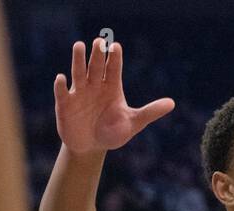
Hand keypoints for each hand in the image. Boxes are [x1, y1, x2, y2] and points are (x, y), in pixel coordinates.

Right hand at [53, 39, 173, 154]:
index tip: (116, 46)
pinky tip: (62, 78)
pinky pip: (62, 93)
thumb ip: (151, 112)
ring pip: (79, 73)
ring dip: (78, 60)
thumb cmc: (113, 132)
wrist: (92, 147)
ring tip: (79, 45)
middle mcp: (95, 86)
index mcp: (112, 88)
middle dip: (98, 55)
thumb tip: (172, 103)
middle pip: (96, 67)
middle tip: (100, 41)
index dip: (115, 58)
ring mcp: (79, 93)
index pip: (114, 69)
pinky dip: (61, 86)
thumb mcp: (134, 123)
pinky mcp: (65, 104)